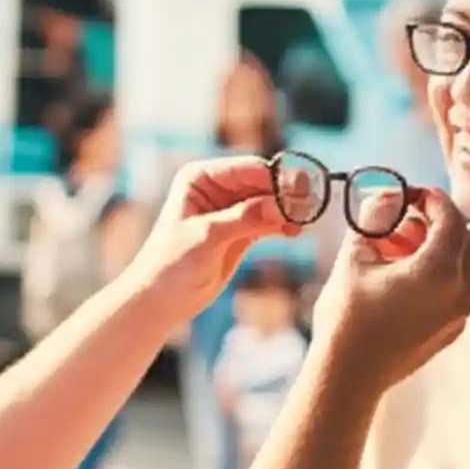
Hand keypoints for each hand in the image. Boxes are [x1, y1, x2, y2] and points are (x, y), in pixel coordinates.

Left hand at [120, 156, 300, 322]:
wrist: (160, 299)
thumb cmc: (171, 264)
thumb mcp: (207, 237)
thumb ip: (244, 218)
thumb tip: (281, 203)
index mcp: (200, 177)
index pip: (248, 169)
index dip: (276, 179)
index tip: (300, 193)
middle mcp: (217, 187)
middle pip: (263, 183)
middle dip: (286, 195)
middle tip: (309, 209)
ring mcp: (230, 209)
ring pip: (270, 202)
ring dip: (288, 210)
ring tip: (304, 223)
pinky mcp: (240, 231)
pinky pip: (269, 220)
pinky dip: (283, 224)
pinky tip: (295, 232)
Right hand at [310, 188, 469, 390]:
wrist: (348, 375)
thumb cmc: (346, 316)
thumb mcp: (353, 258)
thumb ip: (373, 219)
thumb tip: (385, 195)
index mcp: (438, 270)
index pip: (452, 218)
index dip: (432, 199)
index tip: (410, 194)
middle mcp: (460, 292)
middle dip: (444, 223)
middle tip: (409, 220)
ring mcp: (459, 315)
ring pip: (468, 266)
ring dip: (443, 249)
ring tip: (402, 250)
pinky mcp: (451, 331)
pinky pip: (458, 290)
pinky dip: (441, 274)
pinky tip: (404, 279)